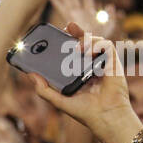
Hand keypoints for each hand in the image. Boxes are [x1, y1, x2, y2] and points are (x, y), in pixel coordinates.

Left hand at [27, 23, 135, 139]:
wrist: (104, 117)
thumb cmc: (84, 111)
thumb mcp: (58, 100)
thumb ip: (43, 89)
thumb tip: (30, 74)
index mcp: (78, 72)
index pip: (71, 52)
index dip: (64, 41)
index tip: (54, 34)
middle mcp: (91, 66)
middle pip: (84, 43)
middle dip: (76, 32)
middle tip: (67, 26)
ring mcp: (102, 63)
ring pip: (96, 41)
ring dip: (86, 39)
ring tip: (77, 47)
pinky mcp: (113, 63)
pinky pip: (107, 46)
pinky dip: (97, 45)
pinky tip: (89, 52)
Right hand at [50, 0, 116, 39]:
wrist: (94, 45)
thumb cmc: (103, 38)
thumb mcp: (111, 25)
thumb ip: (111, 15)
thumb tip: (111, 6)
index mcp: (90, 14)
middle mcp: (81, 14)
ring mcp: (74, 16)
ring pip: (67, 2)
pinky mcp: (69, 18)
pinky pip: (61, 8)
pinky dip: (56, 1)